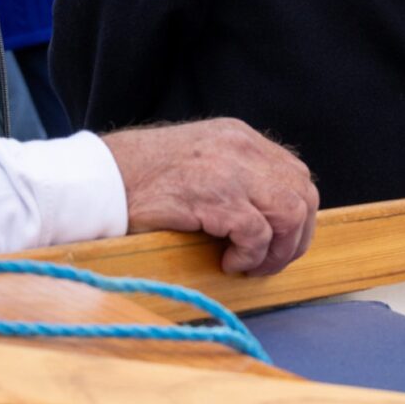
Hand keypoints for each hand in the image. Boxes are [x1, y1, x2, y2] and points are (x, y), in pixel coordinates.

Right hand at [101, 120, 318, 275]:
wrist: (101, 178)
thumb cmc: (143, 179)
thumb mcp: (199, 162)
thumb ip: (235, 176)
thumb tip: (268, 216)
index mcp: (240, 138)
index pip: (296, 174)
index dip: (297, 215)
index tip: (280, 242)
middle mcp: (242, 148)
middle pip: (302, 194)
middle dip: (294, 237)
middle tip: (269, 262)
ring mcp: (230, 170)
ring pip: (289, 212)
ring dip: (276, 250)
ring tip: (250, 265)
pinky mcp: (214, 197)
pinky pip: (257, 233)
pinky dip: (250, 255)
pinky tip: (228, 262)